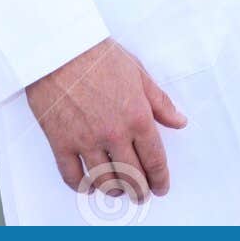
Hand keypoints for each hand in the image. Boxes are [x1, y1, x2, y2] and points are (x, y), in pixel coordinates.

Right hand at [25, 37, 186, 204]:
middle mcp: (114, 133)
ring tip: (118, 190)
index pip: (155, 160)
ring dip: (115, 191)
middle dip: (141, 191)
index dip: (160, 179)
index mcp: (137, 116)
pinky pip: (73, 177)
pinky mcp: (61, 143)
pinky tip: (89, 185)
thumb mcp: (138, 72)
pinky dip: (82, 187)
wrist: (60, 47)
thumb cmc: (98, 55)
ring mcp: (86, 141)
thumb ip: (160, 102)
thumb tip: (179, 121)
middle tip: (142, 193)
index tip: (161, 186)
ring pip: (104, 182)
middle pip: (132, 178)